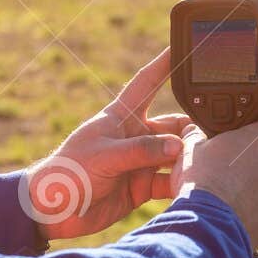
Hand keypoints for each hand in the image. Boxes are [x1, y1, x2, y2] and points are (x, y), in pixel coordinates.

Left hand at [22, 49, 191, 241]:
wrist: (52, 211)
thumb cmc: (68, 173)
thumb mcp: (104, 156)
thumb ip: (141, 151)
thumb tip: (178, 146)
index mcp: (120, 117)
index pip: (148, 82)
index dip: (165, 64)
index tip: (184, 47)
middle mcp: (134, 136)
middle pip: (173, 124)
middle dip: (191, 129)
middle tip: (205, 141)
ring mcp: (140, 162)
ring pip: (176, 154)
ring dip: (190, 158)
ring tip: (205, 166)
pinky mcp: (142, 187)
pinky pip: (170, 181)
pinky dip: (182, 183)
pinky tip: (195, 186)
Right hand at [175, 99, 257, 248]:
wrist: (205, 225)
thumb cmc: (198, 182)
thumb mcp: (191, 151)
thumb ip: (198, 136)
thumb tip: (193, 130)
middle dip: (256, 163)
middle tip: (232, 172)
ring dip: (256, 190)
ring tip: (229, 200)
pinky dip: (255, 212)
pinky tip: (234, 216)